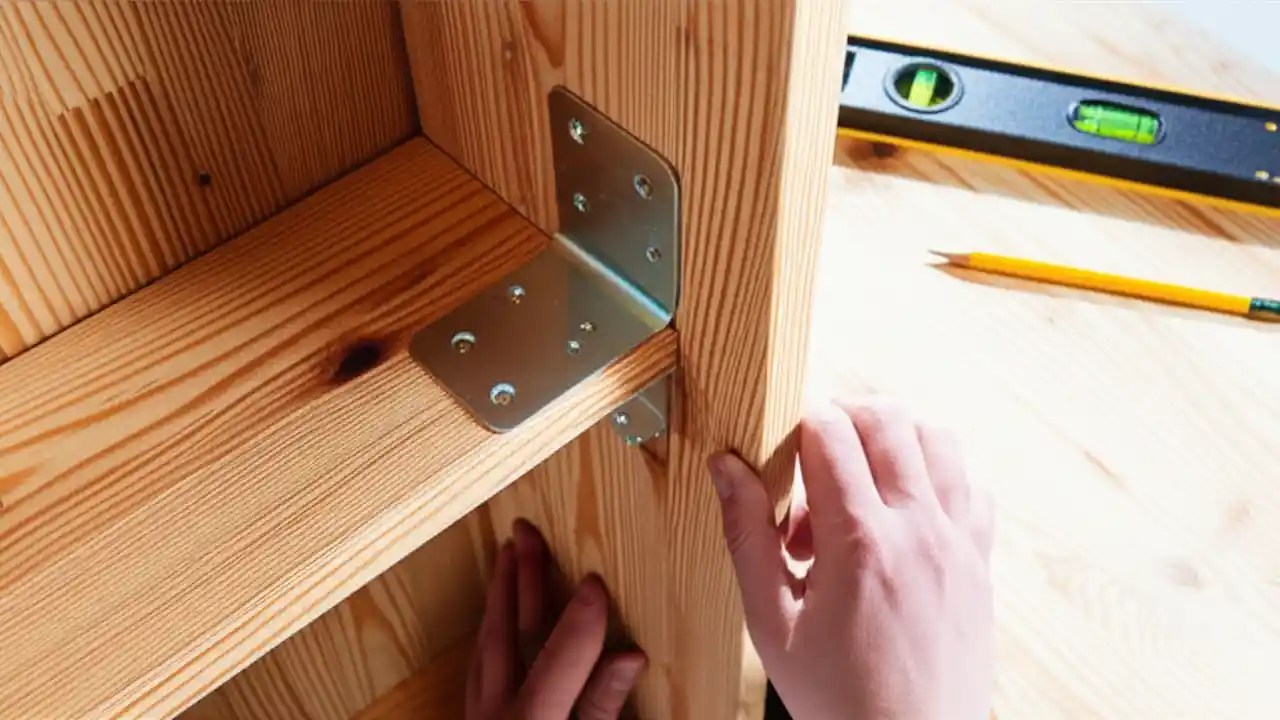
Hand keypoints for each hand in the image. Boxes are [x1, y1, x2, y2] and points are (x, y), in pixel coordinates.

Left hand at [467, 520, 645, 719]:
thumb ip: (603, 705)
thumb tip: (630, 656)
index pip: (559, 660)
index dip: (580, 621)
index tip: (595, 581)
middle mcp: (496, 715)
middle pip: (507, 635)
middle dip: (520, 580)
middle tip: (525, 532)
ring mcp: (478, 716)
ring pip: (485, 643)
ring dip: (499, 595)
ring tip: (506, 555)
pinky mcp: (472, 719)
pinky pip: (477, 663)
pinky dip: (489, 629)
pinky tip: (497, 614)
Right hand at [709, 399, 994, 719]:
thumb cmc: (837, 700)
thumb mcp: (771, 624)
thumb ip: (747, 535)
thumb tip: (726, 465)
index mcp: (860, 543)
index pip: (828, 430)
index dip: (794, 430)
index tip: (780, 465)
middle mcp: (919, 531)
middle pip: (887, 415)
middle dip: (841, 419)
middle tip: (813, 463)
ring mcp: (959, 543)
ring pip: (938, 435)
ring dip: (892, 439)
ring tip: (857, 484)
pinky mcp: (980, 561)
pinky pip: (971, 483)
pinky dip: (936, 475)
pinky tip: (901, 512)